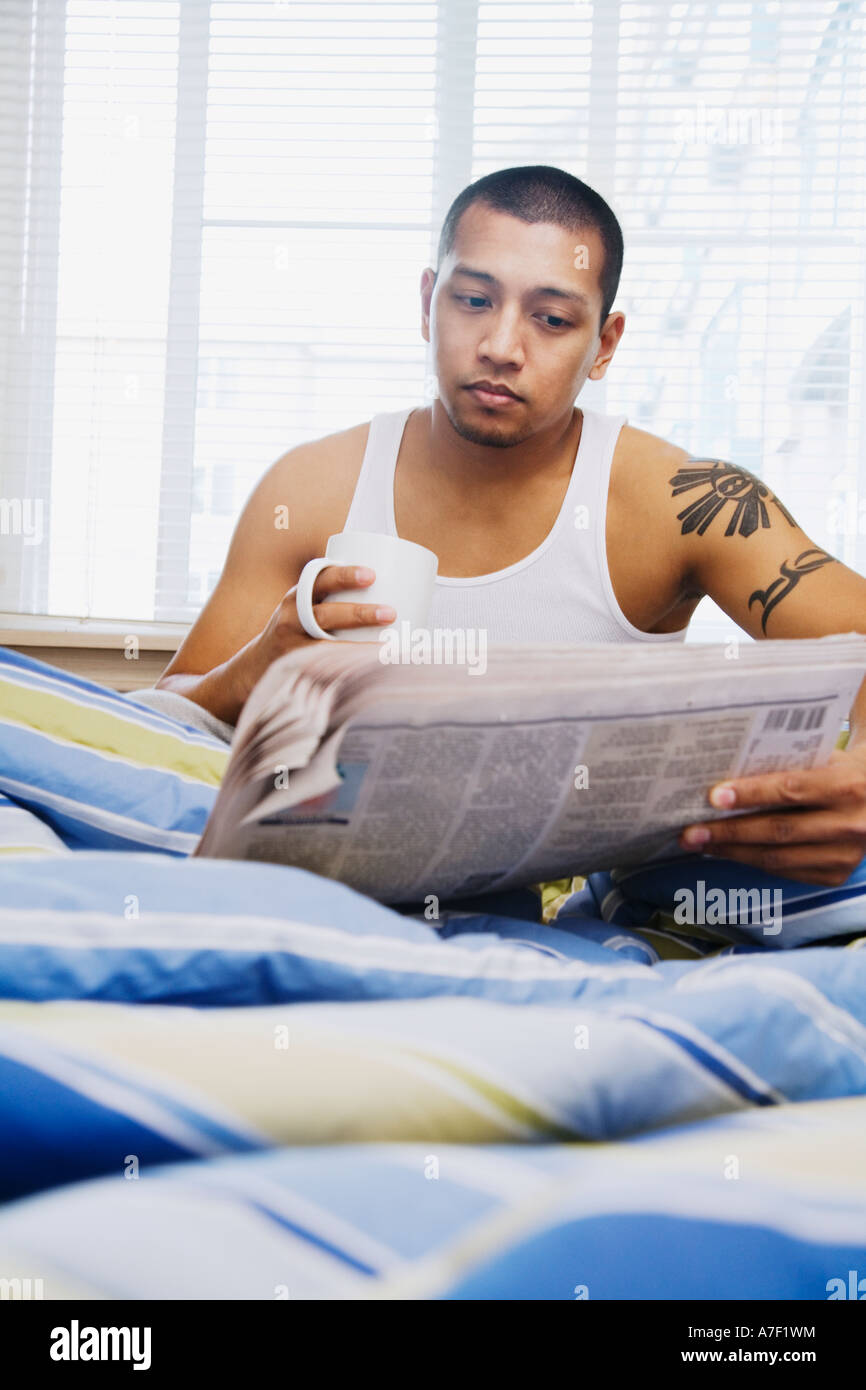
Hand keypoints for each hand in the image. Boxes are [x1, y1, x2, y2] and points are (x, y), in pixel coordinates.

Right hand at [242, 565, 395, 698]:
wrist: (259, 665)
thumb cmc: (299, 630)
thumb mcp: (307, 607)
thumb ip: (338, 597)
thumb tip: (398, 586)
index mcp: (298, 597)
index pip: (319, 579)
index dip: (344, 575)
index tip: (371, 575)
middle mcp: (292, 619)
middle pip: (325, 615)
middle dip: (358, 614)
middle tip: (390, 612)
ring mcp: (292, 648)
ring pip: (326, 646)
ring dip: (358, 647)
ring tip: (387, 648)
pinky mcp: (296, 672)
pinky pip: (323, 671)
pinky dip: (347, 671)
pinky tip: (368, 673)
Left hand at [677, 746, 865, 885]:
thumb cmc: (843, 772)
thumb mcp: (826, 758)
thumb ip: (787, 764)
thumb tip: (726, 773)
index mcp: (846, 787)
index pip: (790, 790)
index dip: (750, 794)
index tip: (713, 797)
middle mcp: (850, 824)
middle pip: (778, 831)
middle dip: (728, 832)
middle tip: (691, 831)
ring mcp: (844, 855)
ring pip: (777, 857)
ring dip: (732, 852)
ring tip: (700, 843)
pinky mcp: (836, 875)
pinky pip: (785, 871)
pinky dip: (752, 861)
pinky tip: (728, 852)